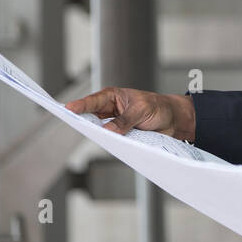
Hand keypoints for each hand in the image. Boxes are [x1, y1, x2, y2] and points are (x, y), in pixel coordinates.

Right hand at [63, 87, 196, 141]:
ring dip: (96, 134)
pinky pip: (110, 139)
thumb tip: (109, 131)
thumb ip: (125, 120)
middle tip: (71, 124)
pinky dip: (108, 142)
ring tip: (91, 138)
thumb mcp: (142, 111)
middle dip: (82, 120)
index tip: (68, 108)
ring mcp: (114, 123)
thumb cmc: (158, 107)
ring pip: (99, 129)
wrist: (172, 119)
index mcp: (113, 96)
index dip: (80, 105)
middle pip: (91, 116)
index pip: (93, 100)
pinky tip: (107, 145)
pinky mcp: (121, 135)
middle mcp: (111, 109)